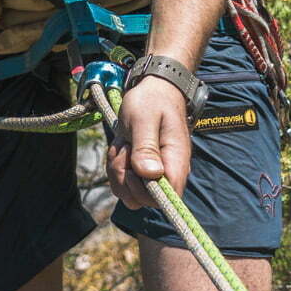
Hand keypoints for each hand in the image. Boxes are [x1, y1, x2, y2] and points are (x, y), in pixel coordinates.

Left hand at [107, 75, 190, 209]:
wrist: (152, 91)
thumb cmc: (151, 101)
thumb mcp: (144, 119)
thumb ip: (146, 147)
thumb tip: (150, 174)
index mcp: (175, 161)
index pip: (166, 198)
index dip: (145, 192)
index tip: (132, 169)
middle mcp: (168, 172)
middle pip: (143, 199)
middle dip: (123, 178)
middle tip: (124, 148)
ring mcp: (155, 173)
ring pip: (129, 192)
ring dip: (117, 170)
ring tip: (122, 143)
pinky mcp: (142, 171)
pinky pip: (122, 182)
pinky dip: (114, 166)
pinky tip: (120, 146)